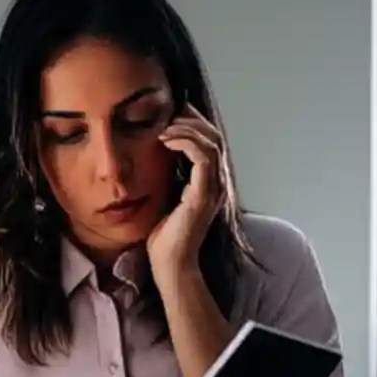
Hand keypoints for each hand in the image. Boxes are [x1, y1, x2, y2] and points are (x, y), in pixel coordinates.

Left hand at [147, 103, 234, 280]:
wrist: (170, 264)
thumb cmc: (165, 236)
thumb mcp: (167, 196)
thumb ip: (170, 176)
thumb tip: (159, 154)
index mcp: (210, 183)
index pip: (211, 142)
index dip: (195, 123)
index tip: (172, 114)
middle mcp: (217, 183)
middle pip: (215, 137)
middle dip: (193, 120)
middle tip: (170, 113)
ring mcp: (213, 189)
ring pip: (212, 143)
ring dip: (188, 129)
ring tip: (165, 127)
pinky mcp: (204, 195)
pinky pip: (203, 157)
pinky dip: (186, 142)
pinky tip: (166, 140)